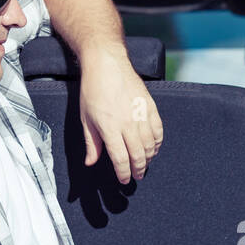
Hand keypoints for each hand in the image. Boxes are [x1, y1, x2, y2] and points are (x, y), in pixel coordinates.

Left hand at [78, 51, 163, 183]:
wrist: (107, 64)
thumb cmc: (93, 90)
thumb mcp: (86, 118)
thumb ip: (91, 143)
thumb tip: (90, 162)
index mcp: (110, 128)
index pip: (121, 159)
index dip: (124, 173)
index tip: (124, 180)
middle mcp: (128, 124)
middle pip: (139, 155)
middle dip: (138, 169)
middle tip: (137, 175)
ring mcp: (141, 115)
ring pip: (151, 145)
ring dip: (149, 158)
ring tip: (144, 163)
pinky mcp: (151, 107)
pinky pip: (159, 131)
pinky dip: (158, 143)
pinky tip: (154, 148)